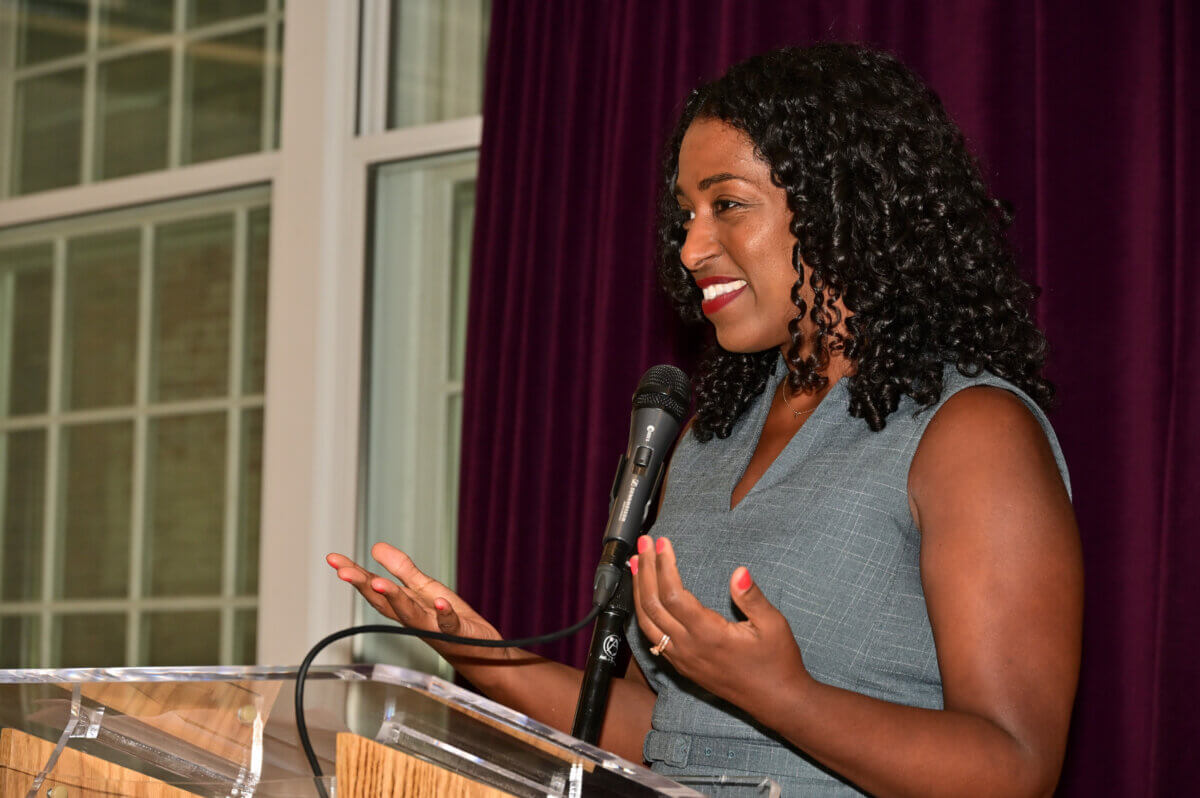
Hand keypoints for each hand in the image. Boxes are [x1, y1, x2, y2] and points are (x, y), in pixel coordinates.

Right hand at [326, 542, 508, 665]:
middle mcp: (415, 619)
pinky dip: (445, 616)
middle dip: (364, 586)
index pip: (375, 589)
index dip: (355, 574)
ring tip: (379, 581)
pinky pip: (451, 625)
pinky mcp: (459, 634)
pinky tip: (440, 603)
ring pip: (411, 615)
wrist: (483, 653)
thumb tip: (375, 547)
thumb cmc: (451, 621)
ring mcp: (435, 628)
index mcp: (406, 605)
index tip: (333, 560)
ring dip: (395, 599)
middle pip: (386, 603)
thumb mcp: (426, 588)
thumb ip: (402, 569)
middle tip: (343, 572)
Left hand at [630, 535, 812, 717]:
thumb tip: (739, 572)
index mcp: (709, 635)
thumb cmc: (777, 662)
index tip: (662, 542)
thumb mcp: (773, 625)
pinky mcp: (682, 665)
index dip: (664, 566)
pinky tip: (643, 597)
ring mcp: (682, 659)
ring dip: (638, 591)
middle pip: (653, 605)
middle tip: (643, 543)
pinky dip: (643, 612)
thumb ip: (752, 598)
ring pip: (647, 622)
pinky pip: (653, 636)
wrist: (776, 700)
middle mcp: (689, 648)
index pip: (674, 595)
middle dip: (645, 570)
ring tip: (635, 564)